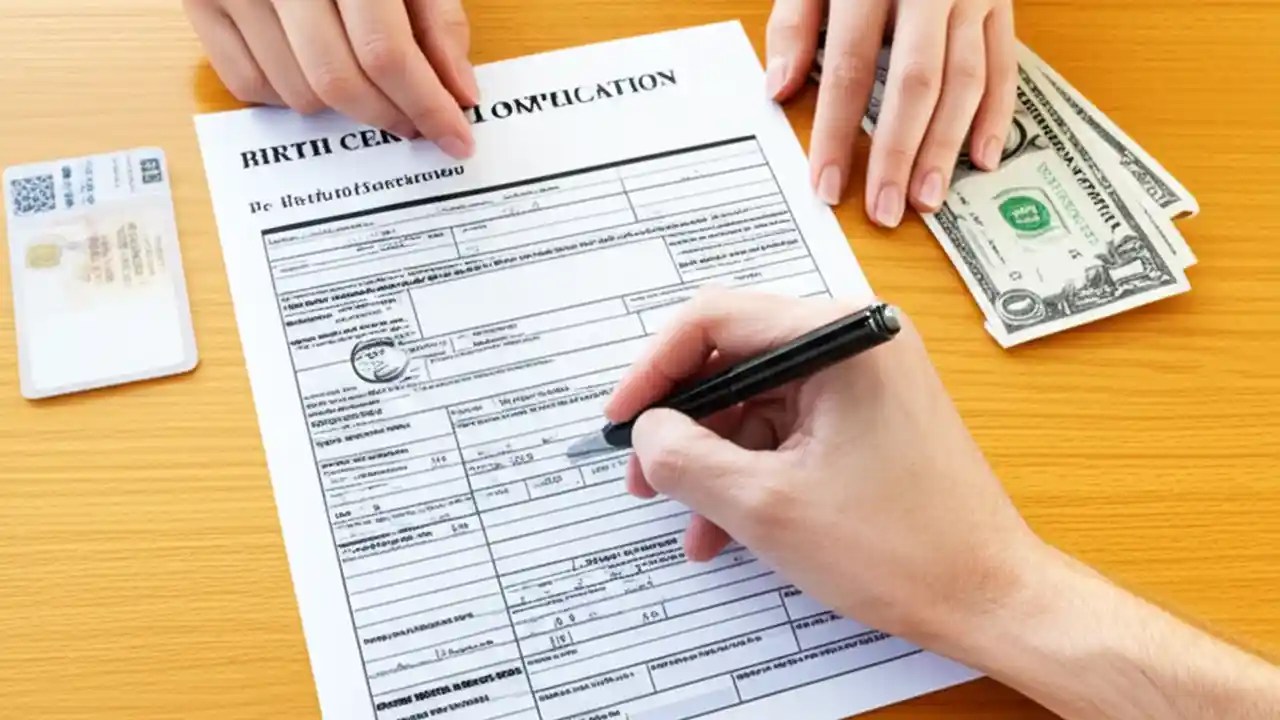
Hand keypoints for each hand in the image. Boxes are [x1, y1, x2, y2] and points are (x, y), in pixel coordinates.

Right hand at [184, 0, 477, 157]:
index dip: (426, 105)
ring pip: (297, 93)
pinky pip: (249, 85)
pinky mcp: (198, 2)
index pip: (384, 51)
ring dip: (346, 109)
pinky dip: (291, 94)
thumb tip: (457, 92)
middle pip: (337, 81)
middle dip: (390, 115)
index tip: (455, 139)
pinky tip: (315, 69)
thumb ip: (437, 19)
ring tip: (372, 85)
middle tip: (419, 122)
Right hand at [604, 288, 1037, 643]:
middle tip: (643, 472)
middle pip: (734, 359)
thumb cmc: (903, 549)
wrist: (988, 596)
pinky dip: (750, 469)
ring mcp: (864, 377)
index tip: (622, 418)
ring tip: (687, 517)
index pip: (716, 319)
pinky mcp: (866, 413)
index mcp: (842, 337)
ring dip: (713, 458)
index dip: (654, 370)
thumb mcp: (764, 506)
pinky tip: (724, 523)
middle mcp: (856, 341)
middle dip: (682, 423)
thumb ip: (686, 458)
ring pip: (755, 401)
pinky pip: (786, 427)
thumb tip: (647, 431)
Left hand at [766, 0, 1016, 225]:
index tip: (828, 185)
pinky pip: (1005, 64)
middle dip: (900, 153)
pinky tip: (981, 160)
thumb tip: (778, 90)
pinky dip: (996, 115)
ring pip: (966, 79)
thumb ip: (794, 24)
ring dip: (947, 146)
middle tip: (887, 210)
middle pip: (916, 82)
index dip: (839, 131)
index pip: (850, 67)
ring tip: (928, 199)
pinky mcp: (1003, 0)